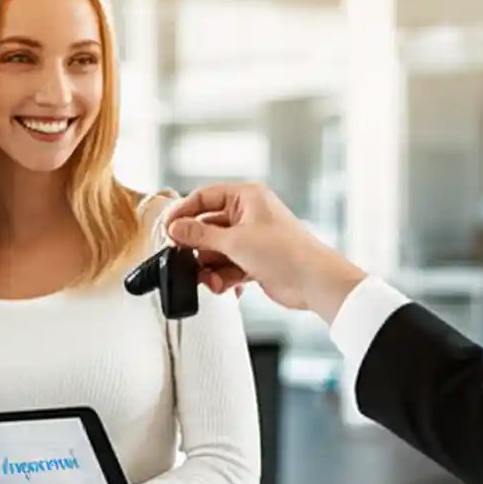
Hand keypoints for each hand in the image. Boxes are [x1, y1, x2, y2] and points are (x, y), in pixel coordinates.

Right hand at [165, 183, 367, 321]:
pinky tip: (226, 287)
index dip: (183, 213)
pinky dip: (224, 277)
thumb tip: (175, 228)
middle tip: (185, 260)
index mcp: (247, 197)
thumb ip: (200, 235)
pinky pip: (228, 266)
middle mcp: (249, 214)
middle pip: (208, 227)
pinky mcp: (254, 260)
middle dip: (198, 248)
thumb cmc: (286, 252)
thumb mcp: (235, 241)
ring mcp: (251, 238)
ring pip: (216, 250)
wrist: (314, 282)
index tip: (168, 230)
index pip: (204, 197)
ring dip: (210, 268)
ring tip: (213, 281)